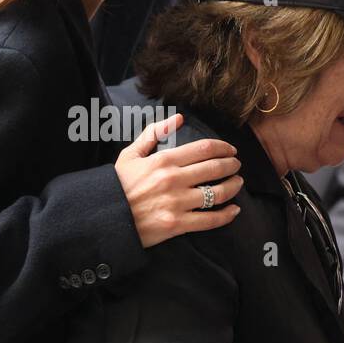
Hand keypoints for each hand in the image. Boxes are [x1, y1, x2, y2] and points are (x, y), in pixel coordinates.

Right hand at [114, 113, 243, 247]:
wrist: (105, 218)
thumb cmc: (118, 185)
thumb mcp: (130, 154)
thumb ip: (153, 133)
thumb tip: (179, 118)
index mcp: (164, 161)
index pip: (203, 149)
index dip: (223, 147)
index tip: (231, 150)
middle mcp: (174, 180)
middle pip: (215, 168)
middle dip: (232, 165)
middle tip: (237, 165)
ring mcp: (177, 203)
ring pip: (217, 193)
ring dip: (233, 187)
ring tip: (238, 183)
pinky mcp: (177, 224)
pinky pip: (209, 220)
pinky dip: (226, 216)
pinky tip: (233, 211)